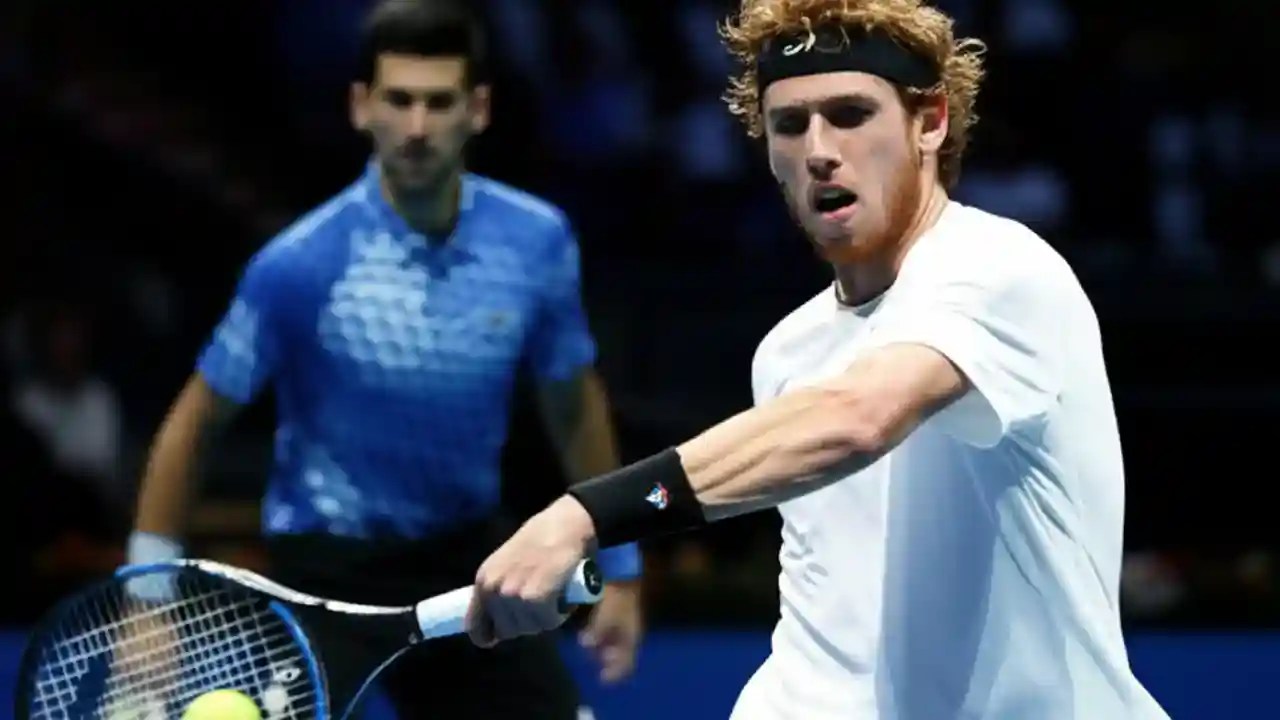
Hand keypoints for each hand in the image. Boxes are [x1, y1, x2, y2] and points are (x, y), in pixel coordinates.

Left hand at [466, 496, 596, 646]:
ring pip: (530, 628)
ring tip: (553, 596)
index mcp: (483, 580)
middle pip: (508, 631)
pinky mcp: (536, 597)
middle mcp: (494, 588)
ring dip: (544, 618)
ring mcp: (514, 594)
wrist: (566, 522)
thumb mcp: (507, 564)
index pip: (475, 626)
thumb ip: (500, 590)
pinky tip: (563, 597)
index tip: (502, 635)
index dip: (490, 635)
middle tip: (541, 603)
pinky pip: (548, 622)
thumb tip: (498, 627)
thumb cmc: (541, 540)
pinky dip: (559, 615)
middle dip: (526, 622)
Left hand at [580, 580, 642, 682]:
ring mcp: (627, 619)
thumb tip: (586, 645)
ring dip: (603, 646)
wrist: (625, 565)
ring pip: (616, 640)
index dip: (615, 674)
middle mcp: (632, 631)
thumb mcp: (607, 614)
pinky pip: (611, 628)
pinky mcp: (620, 607)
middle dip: (607, 660)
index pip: (627, 663)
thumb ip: (596, 632)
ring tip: (587, 647)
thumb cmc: (618, 592)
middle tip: (592, 662)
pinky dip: (601, 633)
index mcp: (632, 636)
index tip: (602, 680)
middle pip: (622, 653)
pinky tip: (589, 630)